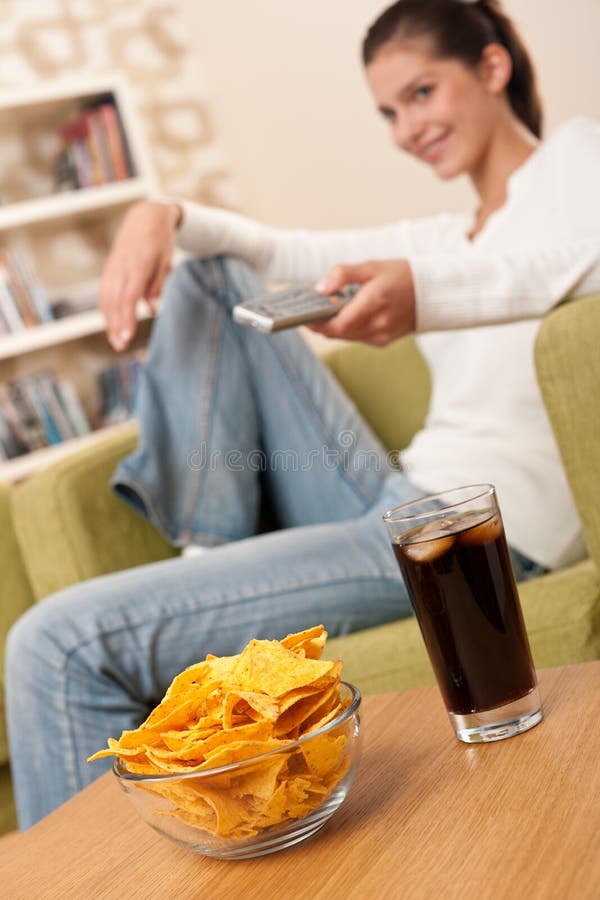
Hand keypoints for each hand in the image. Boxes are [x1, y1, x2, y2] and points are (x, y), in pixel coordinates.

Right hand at [99, 200, 180, 350]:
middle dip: (116, 326)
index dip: (126, 318)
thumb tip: (150, 309)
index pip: (129, 297)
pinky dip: (106, 310)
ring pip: (107, 299)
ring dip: (109, 321)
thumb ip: (157, 285)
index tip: (126, 337)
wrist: (145, 217)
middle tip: (120, 347)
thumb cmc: (161, 241)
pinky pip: (104, 293)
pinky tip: (110, 324)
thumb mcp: (166, 261)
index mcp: (138, 265)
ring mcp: (113, 268)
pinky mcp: (109, 269)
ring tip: (115, 341)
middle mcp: (122, 267)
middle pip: (115, 302)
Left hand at [309, 259, 415, 345]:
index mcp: (374, 302)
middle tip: (308, 313)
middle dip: (322, 324)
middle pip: (338, 333)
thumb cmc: (401, 275)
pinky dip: (347, 329)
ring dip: (333, 327)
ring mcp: (381, 335)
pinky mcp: (383, 340)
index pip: (338, 323)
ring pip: (346, 337)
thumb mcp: (370, 266)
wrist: (432, 292)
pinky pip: (357, 338)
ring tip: (322, 313)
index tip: (303, 316)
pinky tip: (343, 316)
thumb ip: (342, 274)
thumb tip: (320, 289)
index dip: (318, 323)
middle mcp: (378, 324)